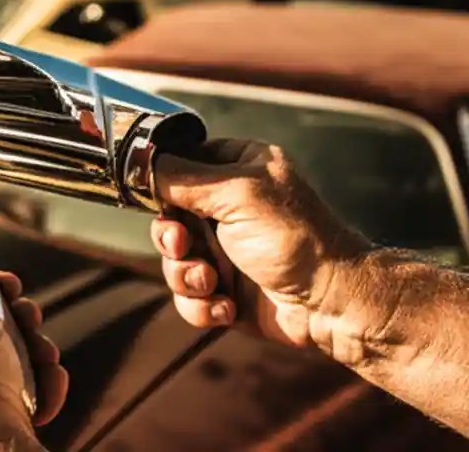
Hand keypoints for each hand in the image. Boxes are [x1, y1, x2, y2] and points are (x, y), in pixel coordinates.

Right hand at [145, 139, 372, 348]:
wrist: (331, 305)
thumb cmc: (294, 238)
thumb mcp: (236, 193)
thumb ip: (183, 177)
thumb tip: (137, 161)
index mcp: (238, 169)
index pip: (181, 164)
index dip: (163, 185)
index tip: (157, 200)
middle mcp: (229, 207)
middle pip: (168, 217)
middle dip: (171, 239)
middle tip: (184, 246)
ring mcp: (226, 250)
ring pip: (173, 260)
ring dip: (186, 275)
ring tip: (213, 283)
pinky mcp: (225, 289)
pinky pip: (188, 296)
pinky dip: (202, 305)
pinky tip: (228, 307)